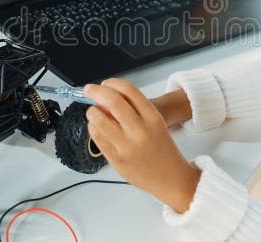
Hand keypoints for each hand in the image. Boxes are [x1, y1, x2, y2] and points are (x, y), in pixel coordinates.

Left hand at [84, 79, 200, 212]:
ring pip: (98, 119)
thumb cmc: (161, 149)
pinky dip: (93, 128)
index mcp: (152, 118)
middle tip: (89, 90)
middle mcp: (140, 130)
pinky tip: (97, 127)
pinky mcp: (116, 160)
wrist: (171, 178)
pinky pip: (96, 137)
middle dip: (95, 91)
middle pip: (112, 101)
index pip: (129, 90)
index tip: (105, 84)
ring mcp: (127, 146)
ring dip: (92, 111)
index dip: (113, 83)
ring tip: (94, 112)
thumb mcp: (155, 123)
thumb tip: (106, 98)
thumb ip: (134, 110)